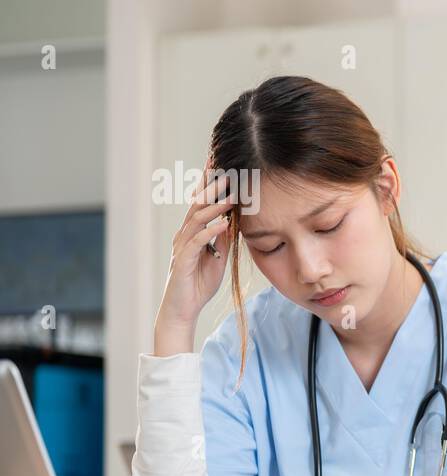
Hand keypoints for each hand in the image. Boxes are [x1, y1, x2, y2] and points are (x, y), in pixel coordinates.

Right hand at [153, 161, 235, 354]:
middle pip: (197, 205)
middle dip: (212, 187)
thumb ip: (224, 238)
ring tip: (231, 196)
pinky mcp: (182, 261)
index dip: (210, 184)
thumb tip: (235, 220)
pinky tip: (222, 224)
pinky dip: (210, 232)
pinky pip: (196, 243)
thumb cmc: (199, 283)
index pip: (202, 203)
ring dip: (214, 207)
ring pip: (197, 220)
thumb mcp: (219, 257)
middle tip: (227, 170)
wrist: (183, 309)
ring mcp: (182, 247)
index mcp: (194, 232)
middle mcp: (185, 235)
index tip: (222, 165)